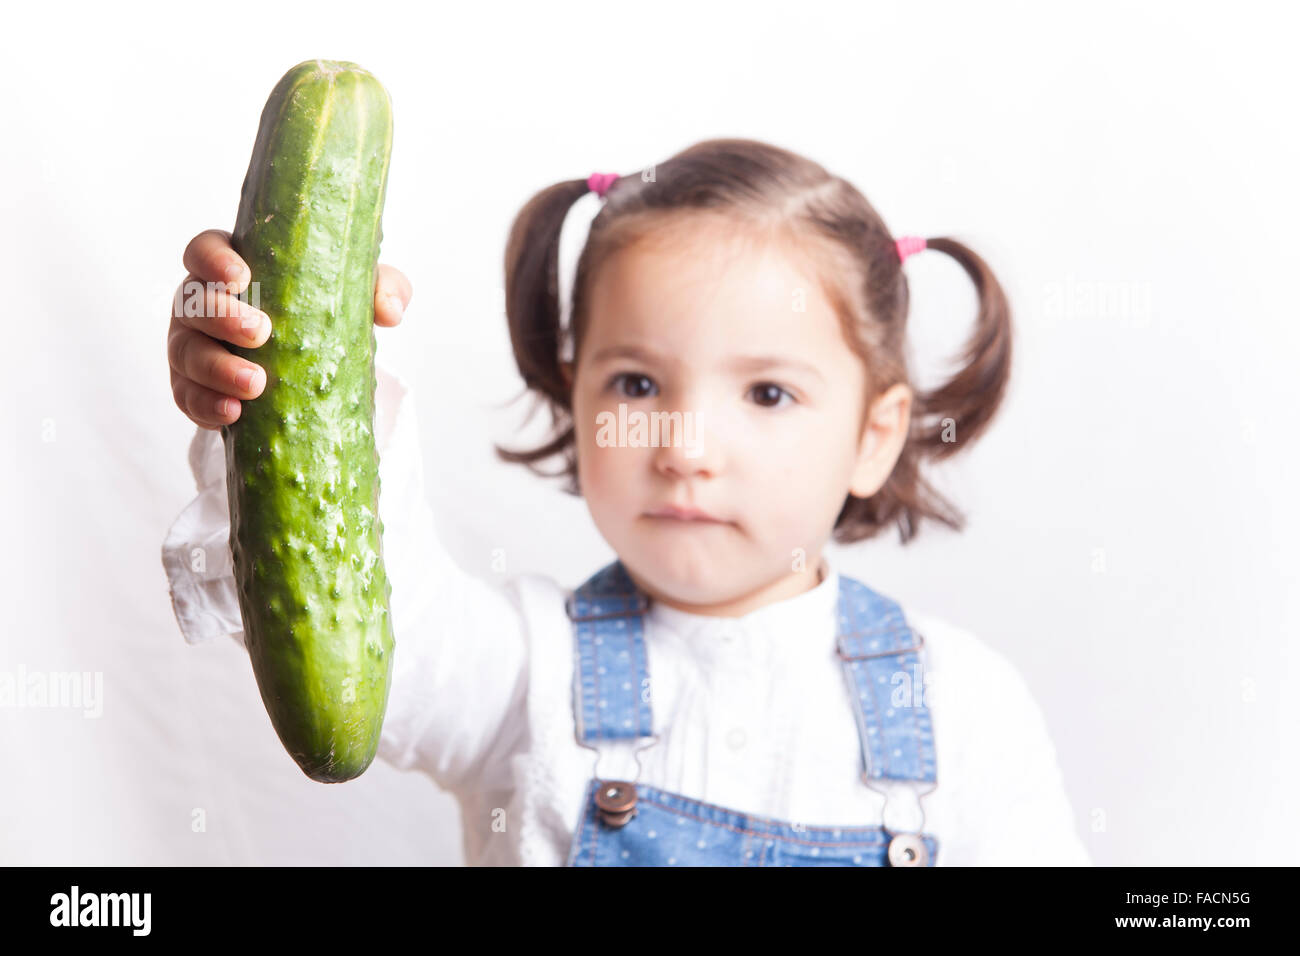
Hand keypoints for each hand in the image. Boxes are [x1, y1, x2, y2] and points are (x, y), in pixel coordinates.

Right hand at [167, 228, 412, 429]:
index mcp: (228, 268)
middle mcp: (200, 304)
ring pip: (185, 353)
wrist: (309, 369)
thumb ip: (381, 287)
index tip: (241, 276)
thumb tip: (388, 311)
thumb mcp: (355, 293)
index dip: (213, 260)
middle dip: (222, 317)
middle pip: (191, 303)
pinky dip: (206, 406)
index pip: (203, 250)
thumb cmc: (322, 312)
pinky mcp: (191, 388)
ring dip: (217, 369)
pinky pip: (186, 397)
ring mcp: (190, 346)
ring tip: (256, 384)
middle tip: (262, 333)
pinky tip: (233, 413)